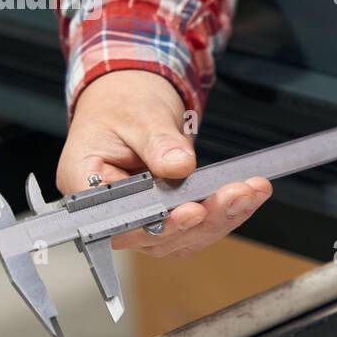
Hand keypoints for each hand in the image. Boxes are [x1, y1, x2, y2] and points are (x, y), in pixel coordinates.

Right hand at [56, 70, 271, 257]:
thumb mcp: (139, 114)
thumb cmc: (121, 105)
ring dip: (222, 218)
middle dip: (203, 218)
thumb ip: (158, 143)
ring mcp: (140, 219)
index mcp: (85, 186)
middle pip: (156, 236)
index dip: (157, 224)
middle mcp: (110, 212)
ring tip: (251, 191)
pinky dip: (226, 212)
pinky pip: (197, 226)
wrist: (130, 100)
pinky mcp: (166, 217)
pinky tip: (249, 194)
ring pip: (183, 237)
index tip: (193, 211)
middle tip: (237, 194)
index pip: (118, 221)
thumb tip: (180, 166)